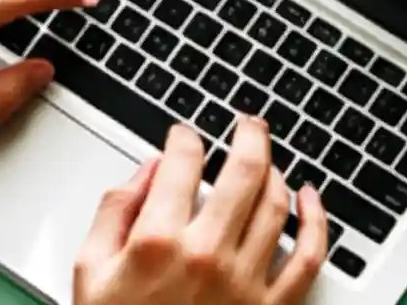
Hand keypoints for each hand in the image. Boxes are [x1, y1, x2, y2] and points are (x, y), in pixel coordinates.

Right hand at [74, 119, 327, 304]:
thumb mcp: (89, 271)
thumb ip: (114, 211)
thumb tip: (145, 170)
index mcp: (157, 241)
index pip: (182, 161)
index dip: (184, 137)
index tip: (184, 135)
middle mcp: (206, 255)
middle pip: (244, 171)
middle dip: (249, 135)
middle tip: (248, 124)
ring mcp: (244, 283)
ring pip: (277, 205)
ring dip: (276, 171)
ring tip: (268, 159)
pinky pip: (307, 257)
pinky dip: (317, 222)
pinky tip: (312, 200)